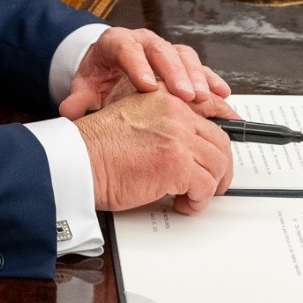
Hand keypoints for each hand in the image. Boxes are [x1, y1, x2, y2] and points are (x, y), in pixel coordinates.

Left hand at [57, 26, 230, 121]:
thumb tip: (69, 111)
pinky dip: (211, 80)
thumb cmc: (98, 76)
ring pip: (183, 56)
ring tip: (204, 98)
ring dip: (196, 77)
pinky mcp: (181, 62)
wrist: (108, 67)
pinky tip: (222, 94)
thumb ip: (79, 98)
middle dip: (175, 73)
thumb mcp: (85, 85)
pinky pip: (199, 67)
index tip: (147, 87)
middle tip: (185, 95)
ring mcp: (165, 49)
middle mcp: (144, 41)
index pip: (127, 48)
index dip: (138, 66)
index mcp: (117, 42)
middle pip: (161, 50)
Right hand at [74, 89, 235, 214]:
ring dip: (208, 188)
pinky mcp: (176, 163)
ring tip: (191, 198)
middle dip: (220, 168)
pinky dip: (197, 201)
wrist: (78, 161)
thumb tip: (188, 148)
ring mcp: (177, 136)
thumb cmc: (97, 149)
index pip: (210, 113)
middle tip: (210, 185)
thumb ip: (163, 126)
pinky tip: (181, 204)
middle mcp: (175, 112)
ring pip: (217, 165)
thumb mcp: (135, 122)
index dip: (222, 136)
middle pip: (220, 141)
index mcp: (165, 98)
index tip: (225, 152)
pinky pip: (204, 186)